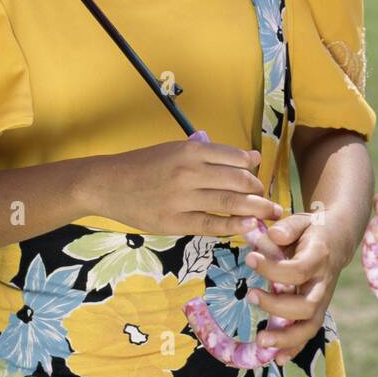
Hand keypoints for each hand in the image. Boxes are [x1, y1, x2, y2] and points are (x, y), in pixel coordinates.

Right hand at [96, 140, 283, 236]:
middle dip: (259, 191)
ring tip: (269, 214)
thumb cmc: (144, 165)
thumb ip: (210, 154)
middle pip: (238, 181)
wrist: (108, 183)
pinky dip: (232, 226)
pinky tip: (247, 227)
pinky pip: (211, 224)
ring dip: (254, 209)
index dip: (252, 169)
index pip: (235, 158)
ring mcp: (181, 198)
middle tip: (268, 200)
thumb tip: (250, 157)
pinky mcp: (174, 221)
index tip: (258, 178)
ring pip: (229, 203)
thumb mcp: (174, 149)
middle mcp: (188, 171)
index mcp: (189, 150)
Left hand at [239, 211, 342, 364]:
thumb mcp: (302, 219)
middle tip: (250, 294)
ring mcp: (322, 300)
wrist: (338, 239)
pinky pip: (309, 333)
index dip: (273, 269)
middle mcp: (323, 283)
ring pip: (309, 327)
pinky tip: (277, 358)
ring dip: (286, 338)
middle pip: (305, 306)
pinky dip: (294, 348)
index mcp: (319, 257)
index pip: (298, 271)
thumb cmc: (313, 229)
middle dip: (276, 306)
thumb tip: (273, 235)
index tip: (250, 258)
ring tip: (261, 340)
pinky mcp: (317, 310)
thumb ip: (288, 227)